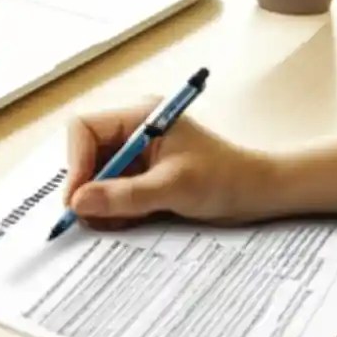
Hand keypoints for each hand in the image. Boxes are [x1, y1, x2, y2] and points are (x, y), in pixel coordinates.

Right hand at [64, 96, 271, 227]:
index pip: (85, 129)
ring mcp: (137, 153)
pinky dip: (113, 208)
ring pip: (97, 175)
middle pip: (86, 152)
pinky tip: (125, 221)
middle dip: (86, 185)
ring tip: (113, 221)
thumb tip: (78, 203)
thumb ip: (125, 195)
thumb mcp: (174, 188)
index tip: (78, 198)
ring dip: (99, 201)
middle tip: (88, 216)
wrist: (260, 194)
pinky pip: (113, 190)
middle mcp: (134, 129)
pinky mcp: (143, 175)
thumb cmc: (226, 179)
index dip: (76, 162)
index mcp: (140, 116)